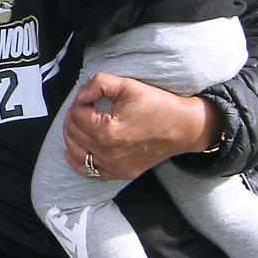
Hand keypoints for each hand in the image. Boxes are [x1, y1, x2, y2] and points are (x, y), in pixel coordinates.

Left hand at [62, 74, 220, 180]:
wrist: (184, 127)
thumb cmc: (158, 105)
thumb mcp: (128, 85)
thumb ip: (99, 83)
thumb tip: (81, 94)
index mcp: (107, 131)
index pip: (76, 114)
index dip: (80, 101)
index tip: (90, 96)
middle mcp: (108, 153)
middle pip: (73, 133)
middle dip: (74, 116)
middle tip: (86, 106)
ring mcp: (114, 166)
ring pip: (75, 152)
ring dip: (72, 136)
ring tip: (80, 123)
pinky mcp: (120, 173)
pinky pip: (89, 172)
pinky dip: (78, 161)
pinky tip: (75, 150)